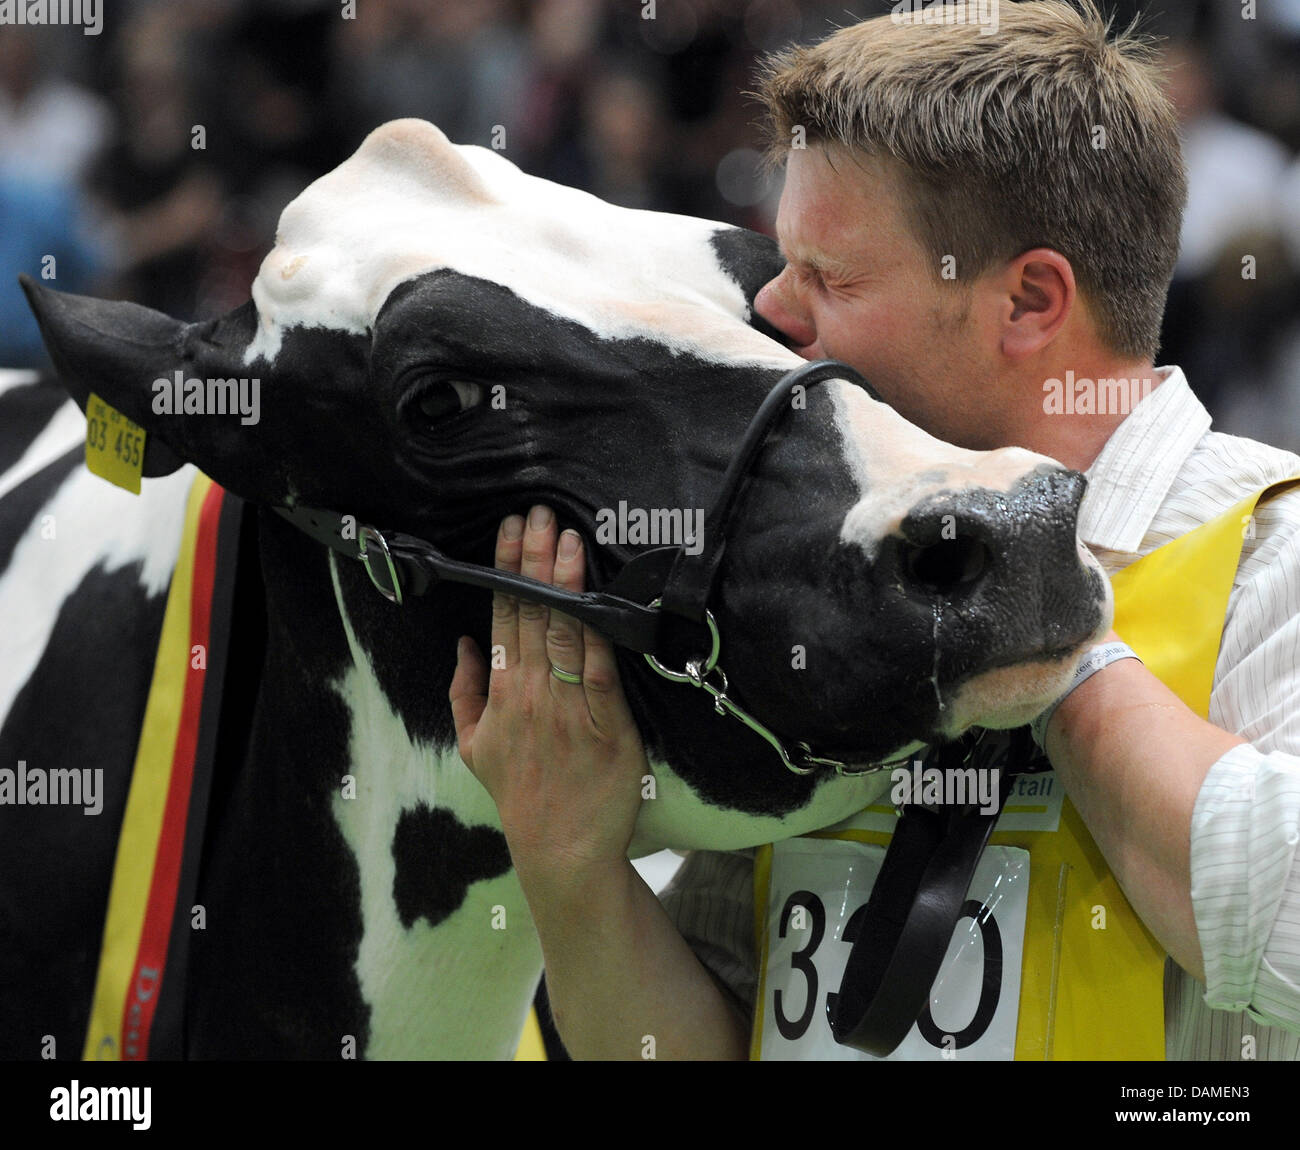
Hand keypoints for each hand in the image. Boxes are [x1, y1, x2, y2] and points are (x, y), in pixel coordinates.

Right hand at [449, 505, 648, 880]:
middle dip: (535, 559)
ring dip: (566, 582)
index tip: (511, 530)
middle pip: (533, 614)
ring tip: (567, 539)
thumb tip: (465, 646)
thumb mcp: (473, 749)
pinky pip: (601, 668)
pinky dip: (597, 632)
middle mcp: (534, 693)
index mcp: (502, 694)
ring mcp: (571, 706)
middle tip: (540, 513)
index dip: (508, 570)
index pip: (503, 617)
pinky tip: (598, 596)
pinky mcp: (609, 722)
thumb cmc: (521, 795)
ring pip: (565, 631)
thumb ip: (464, 693)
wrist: (563, 848)